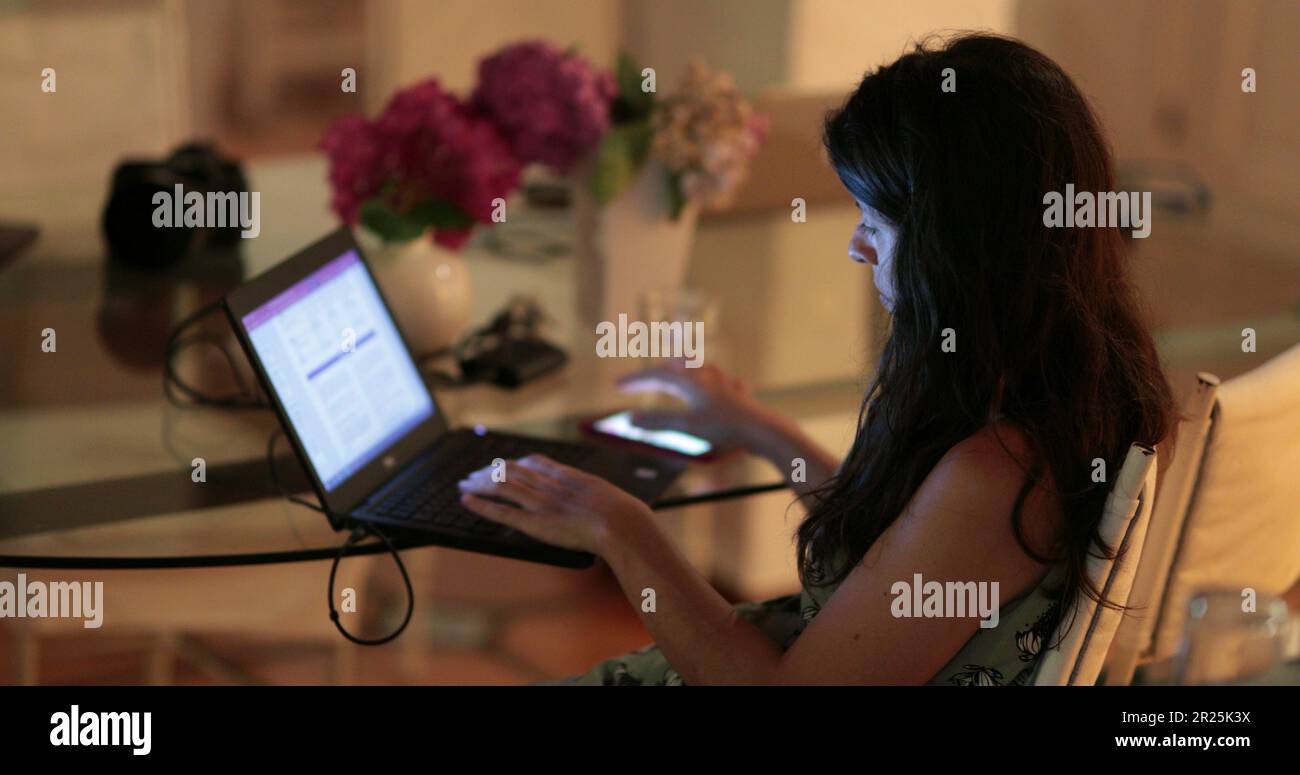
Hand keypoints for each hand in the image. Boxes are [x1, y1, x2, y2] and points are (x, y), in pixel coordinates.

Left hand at [457, 454, 652, 554]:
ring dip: (479, 484)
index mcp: (566, 476)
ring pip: (501, 486)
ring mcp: (540, 503)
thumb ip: (592, 493)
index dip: (513, 463)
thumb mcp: (606, 494)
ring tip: (465, 484)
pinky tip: (467, 501)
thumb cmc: (622, 515)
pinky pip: (502, 511)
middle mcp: (549, 485)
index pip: (532, 462)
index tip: (502, 464)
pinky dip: (482, 506)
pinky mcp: (534, 523)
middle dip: (489, 471)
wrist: (620, 523)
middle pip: (511, 471)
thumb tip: (594, 497)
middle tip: (473, 474)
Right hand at [617, 360, 776, 450]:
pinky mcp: (740, 396)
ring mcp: (725, 384)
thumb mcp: (686, 427)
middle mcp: (706, 377)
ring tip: (679, 369)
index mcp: (690, 381)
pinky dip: (716, 383)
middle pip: (677, 367)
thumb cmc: (724, 428)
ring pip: (702, 370)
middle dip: (657, 372)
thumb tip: (629, 420)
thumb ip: (657, 423)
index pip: (656, 375)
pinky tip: (723, 384)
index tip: (617, 384)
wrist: (763, 430)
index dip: (635, 379)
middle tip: (642, 380)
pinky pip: (726, 384)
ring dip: (686, 370)